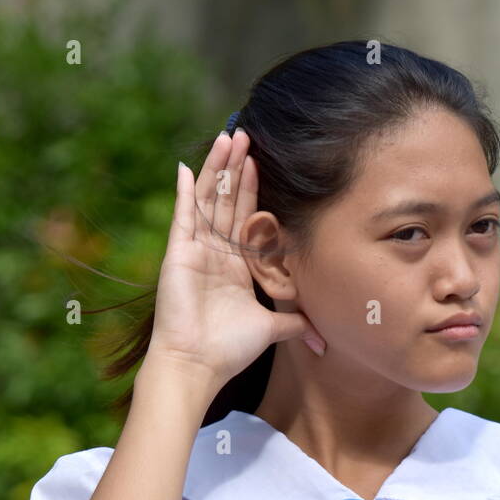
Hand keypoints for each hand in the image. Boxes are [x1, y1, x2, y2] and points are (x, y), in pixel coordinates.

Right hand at [147, 129, 325, 405]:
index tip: (260, 161)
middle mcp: (214, 254)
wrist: (198, 365)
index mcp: (234, 266)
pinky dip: (184, 193)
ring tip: (227, 138)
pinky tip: (185, 168)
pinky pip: (183, 218)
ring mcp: (194, 252)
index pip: (245, 217)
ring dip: (216, 170)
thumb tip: (321, 333)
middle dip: (236, 168)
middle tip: (245, 134)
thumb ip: (293, 322)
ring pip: (207, 201)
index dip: (251, 189)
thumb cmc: (229, 350)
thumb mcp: (270, 329)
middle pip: (226, 201)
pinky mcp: (178, 254)